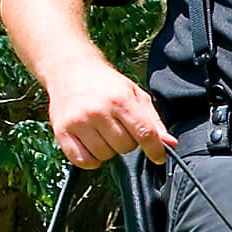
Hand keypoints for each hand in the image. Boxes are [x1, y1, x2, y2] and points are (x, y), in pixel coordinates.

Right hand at [47, 59, 176, 167]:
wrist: (70, 70)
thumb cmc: (105, 84)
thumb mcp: (134, 95)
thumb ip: (153, 121)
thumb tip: (169, 143)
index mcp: (120, 100)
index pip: (144, 134)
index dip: (155, 150)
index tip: (158, 156)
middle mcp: (98, 111)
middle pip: (125, 147)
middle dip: (128, 142)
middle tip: (120, 128)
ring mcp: (78, 122)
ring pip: (105, 155)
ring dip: (109, 150)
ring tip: (104, 133)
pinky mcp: (62, 131)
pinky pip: (83, 161)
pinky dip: (91, 159)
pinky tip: (92, 144)